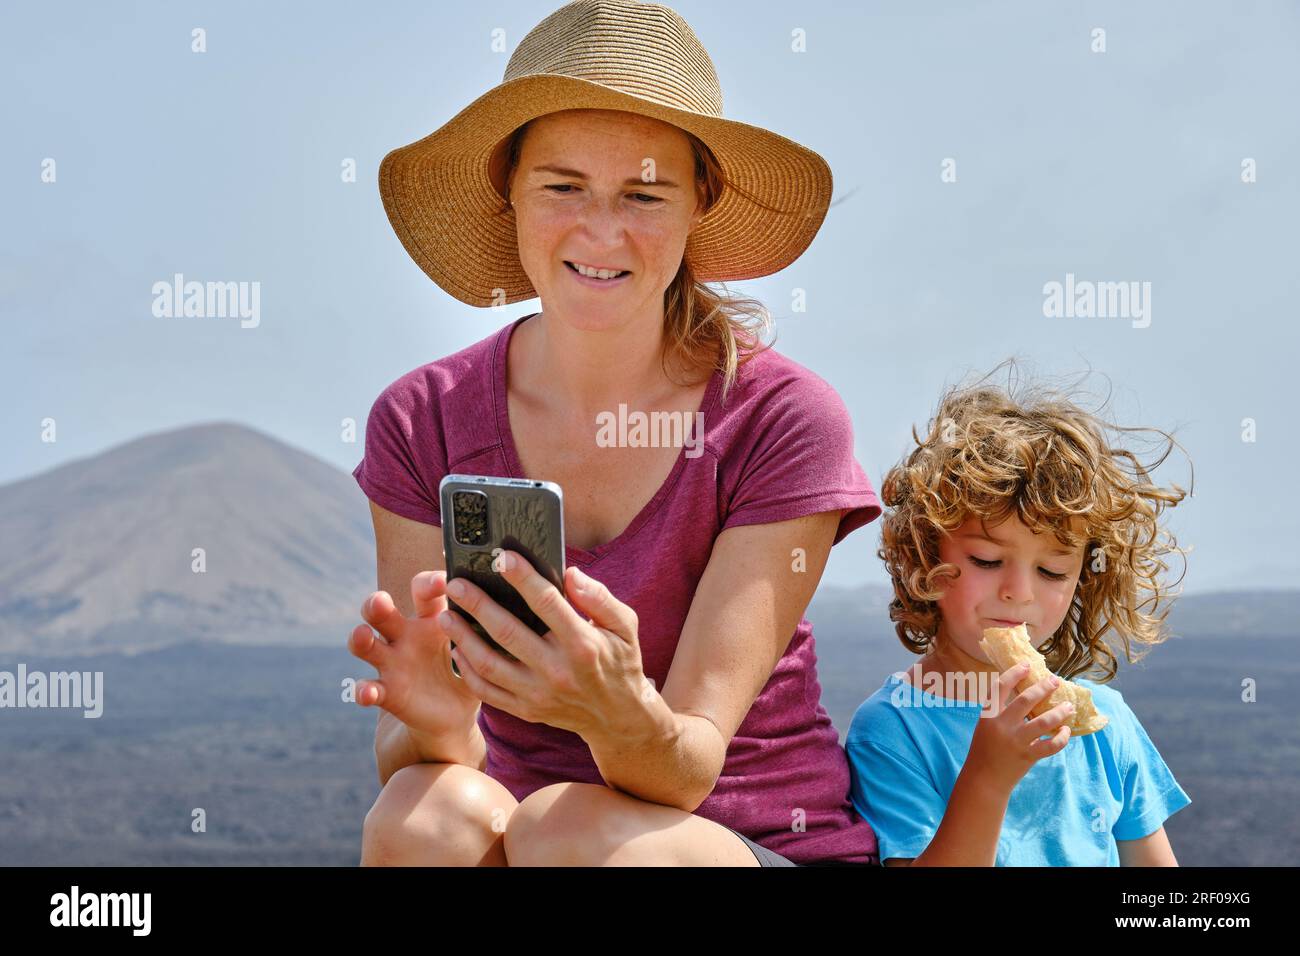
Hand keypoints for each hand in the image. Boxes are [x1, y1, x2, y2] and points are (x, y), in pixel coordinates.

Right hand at [348, 570, 482, 739]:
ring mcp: (392, 662)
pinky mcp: (387, 691)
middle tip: (381, 600)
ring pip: (367, 644)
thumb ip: (494, 626)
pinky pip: (370, 688)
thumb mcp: (484, 647)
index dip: (429, 583)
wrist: (455, 715)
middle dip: (377, 602)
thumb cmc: (472, 669)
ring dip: (360, 639)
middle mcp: (405, 635)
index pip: (422, 590)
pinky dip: (364, 690)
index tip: (443, 581)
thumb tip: (531, 596)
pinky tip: (366, 692)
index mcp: (431, 618)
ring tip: (361, 635)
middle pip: (382, 610)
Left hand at [439, 550, 650, 740]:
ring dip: (463, 637)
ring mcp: (539, 694)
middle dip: (478, 604)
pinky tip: (457, 650)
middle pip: (508, 631)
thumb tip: (570, 574)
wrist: (618, 717)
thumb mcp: (625, 626)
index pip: (546, 603)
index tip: (502, 557)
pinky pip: (488, 692)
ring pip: (490, 664)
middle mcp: (558, 670)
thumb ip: (600, 598)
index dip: (522, 577)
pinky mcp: (527, 710)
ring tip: (446, 615)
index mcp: (582, 644)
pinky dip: (468, 671)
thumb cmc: (620, 662)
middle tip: (455, 583)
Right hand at [964, 662, 1073, 794]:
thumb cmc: (985, 749)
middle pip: (1026, 700)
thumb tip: (1027, 693)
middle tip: (1056, 681)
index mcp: (988, 715)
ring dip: (1059, 712)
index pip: (1000, 687)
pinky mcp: (1028, 757)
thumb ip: (1001, 711)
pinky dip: (1062, 737)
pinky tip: (1066, 731)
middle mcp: (1002, 726)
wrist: (984, 779)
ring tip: (1069, 706)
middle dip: (1044, 688)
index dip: (1014, 673)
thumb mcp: (986, 725)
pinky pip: (1051, 745)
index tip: (1027, 665)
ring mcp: (1016, 742)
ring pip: (1043, 722)